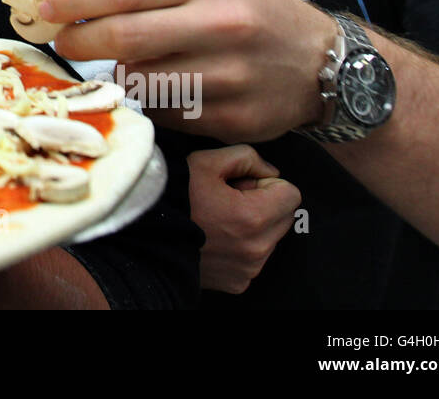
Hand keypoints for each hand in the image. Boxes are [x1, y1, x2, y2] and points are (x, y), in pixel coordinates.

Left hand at [40, 0, 335, 141]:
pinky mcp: (231, 117)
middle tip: (63, 43)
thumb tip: (75, 4)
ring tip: (124, 62)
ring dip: (117, 73)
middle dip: (79, 41)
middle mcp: (218, 24)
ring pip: (139, 80)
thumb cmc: (251, 10)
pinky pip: (165, 112)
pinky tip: (163, 87)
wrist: (324, 62)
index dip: (76, 0)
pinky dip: (151, 101)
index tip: (46, 10)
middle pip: (123, 37)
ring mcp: (226, 75)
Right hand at [189, 145, 300, 293]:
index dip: (266, 183)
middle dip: (264, 204)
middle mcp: (257, 248)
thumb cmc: (176, 196)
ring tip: (219, 219)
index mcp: (254, 216)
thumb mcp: (207, 160)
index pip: (291, 194)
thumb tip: (269, 172)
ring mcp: (248, 268)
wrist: (146, 231)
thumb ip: (247, 156)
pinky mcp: (238, 282)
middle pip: (284, 217)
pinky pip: (254, 259)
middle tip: (229, 200)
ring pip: (270, 239)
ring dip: (254, 227)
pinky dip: (242, 248)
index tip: (242, 184)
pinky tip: (216, 238)